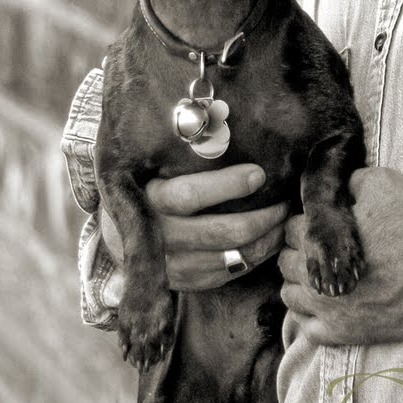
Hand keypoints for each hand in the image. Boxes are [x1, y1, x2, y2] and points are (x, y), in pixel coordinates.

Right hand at [101, 164, 286, 290]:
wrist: (119, 232)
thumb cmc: (148, 187)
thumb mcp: (154, 167)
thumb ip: (183, 152)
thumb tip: (223, 118)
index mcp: (149, 200)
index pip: (190, 195)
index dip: (229, 185)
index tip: (260, 173)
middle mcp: (159, 237)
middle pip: (220, 232)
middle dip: (261, 217)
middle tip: (283, 200)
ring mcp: (172, 266)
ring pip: (232, 256)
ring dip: (267, 238)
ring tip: (283, 218)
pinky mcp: (186, 283)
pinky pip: (231, 273)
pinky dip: (257, 256)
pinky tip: (271, 239)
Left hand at [278, 167, 402, 343]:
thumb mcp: (383, 183)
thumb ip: (352, 181)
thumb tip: (343, 183)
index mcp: (319, 239)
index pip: (291, 229)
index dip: (308, 224)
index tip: (323, 225)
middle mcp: (314, 276)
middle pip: (285, 262)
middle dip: (301, 252)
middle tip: (324, 249)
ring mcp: (327, 309)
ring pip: (290, 296)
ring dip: (301, 284)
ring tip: (324, 276)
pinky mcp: (343, 335)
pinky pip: (307, 330)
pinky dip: (312, 316)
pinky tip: (331, 304)